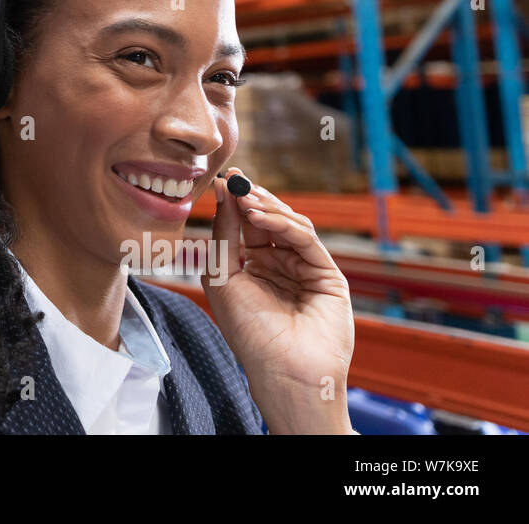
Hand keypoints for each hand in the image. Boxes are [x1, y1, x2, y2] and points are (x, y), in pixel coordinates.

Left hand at [200, 168, 354, 433]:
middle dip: (252, 198)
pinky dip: (284, 224)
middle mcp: (280, 265)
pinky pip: (306, 240)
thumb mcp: (224, 277)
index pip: (246, 226)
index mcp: (254, 268)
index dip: (235, 203)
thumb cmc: (249, 333)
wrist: (283, 371)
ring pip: (290, 225)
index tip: (222, 179)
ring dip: (267, 208)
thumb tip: (223, 193)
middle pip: (269, 220)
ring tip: (244, 198)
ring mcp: (305, 269)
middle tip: (236, 178)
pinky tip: (261, 216)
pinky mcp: (327, 274)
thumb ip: (224, 235)